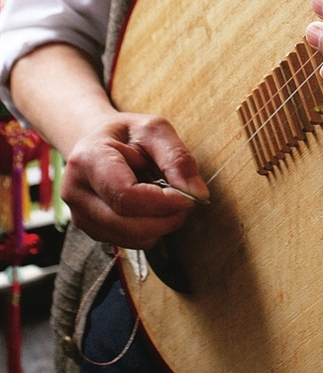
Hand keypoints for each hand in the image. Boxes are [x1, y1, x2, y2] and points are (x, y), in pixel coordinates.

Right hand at [61, 113, 208, 248]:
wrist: (98, 142)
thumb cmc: (128, 134)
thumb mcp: (155, 130)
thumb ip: (177, 158)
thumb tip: (197, 193)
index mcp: (87, 160)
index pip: (125, 195)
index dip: (162, 202)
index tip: (189, 197)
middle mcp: (76, 193)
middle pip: (128, 225)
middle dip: (167, 218)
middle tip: (187, 200)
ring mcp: (80, 217)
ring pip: (131, 239)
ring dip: (161, 225)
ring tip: (166, 197)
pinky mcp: (91, 232)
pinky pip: (130, 243)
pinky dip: (150, 229)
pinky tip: (150, 207)